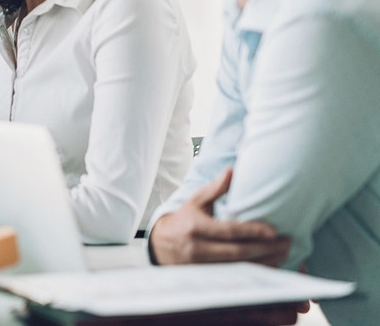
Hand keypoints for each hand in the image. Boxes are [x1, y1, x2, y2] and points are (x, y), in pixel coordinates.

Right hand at [150, 167, 290, 265]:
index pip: (229, 231)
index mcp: (196, 227)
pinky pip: (236, 277)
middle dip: (266, 249)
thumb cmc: (184, 220)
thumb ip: (215, 188)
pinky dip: (255, 273)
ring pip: (239, 268)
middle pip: (238, 252)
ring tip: (284, 254)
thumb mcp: (196, 201)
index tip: (274, 231)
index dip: (253, 232)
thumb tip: (232, 171)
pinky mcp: (206, 278)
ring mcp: (201, 267)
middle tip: (287, 244)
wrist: (162, 245)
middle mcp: (197, 248)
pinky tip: (270, 267)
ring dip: (265, 263)